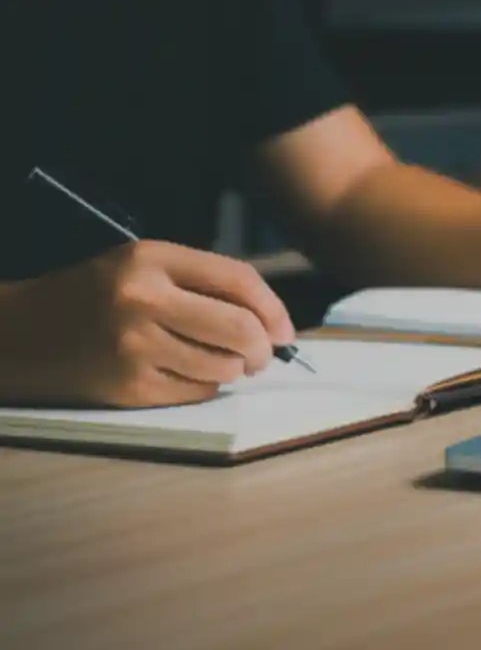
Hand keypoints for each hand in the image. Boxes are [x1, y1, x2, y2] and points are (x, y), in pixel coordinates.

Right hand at [0, 241, 294, 407]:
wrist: (20, 333)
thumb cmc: (94, 295)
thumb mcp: (142, 266)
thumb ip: (203, 283)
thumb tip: (273, 322)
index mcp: (150, 259)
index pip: (238, 280)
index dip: (273, 308)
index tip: (285, 329)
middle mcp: (143, 300)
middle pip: (239, 328)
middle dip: (264, 348)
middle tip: (264, 355)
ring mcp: (135, 346)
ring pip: (224, 365)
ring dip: (237, 369)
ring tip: (227, 363)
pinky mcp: (130, 387)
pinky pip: (198, 390)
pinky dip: (206, 385)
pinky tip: (189, 373)